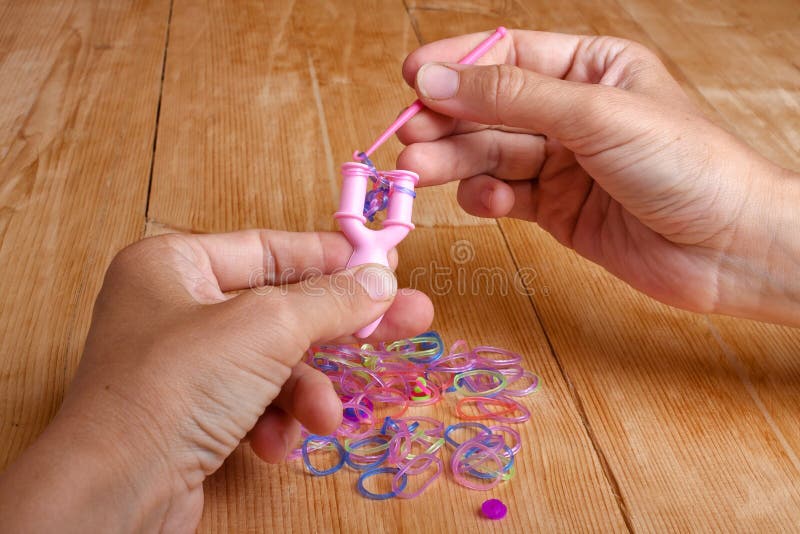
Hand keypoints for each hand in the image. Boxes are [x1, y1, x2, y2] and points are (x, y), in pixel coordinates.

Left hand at [0, 230, 432, 531]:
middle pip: (282, 306)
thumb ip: (331, 300)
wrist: (118, 489)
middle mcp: (177, 307)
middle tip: (408, 320)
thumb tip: (383, 280)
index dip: (329, 257)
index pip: (269, 248)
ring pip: (274, 362)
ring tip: (324, 417)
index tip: (382, 265)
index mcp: (175, 264)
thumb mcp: (267, 327)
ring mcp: (184, 363)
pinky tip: (273, 444)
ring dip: (305, 391)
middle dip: (341, 325)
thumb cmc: (179, 384)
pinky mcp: (194, 412)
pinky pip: (254, 400)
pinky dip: (273, 420)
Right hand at [397, 30, 799, 324]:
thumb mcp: (594, 116)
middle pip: (489, 110)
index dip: (456, 65)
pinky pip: (506, 196)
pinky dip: (487, 199)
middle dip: (446, 124)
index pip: (507, 54)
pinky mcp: (557, 209)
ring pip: (490, 155)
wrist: (731, 250)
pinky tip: (484, 204)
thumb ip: (511, 97)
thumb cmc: (685, 165)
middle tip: (406, 141)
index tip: (410, 78)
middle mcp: (571, 113)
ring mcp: (563, 163)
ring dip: (454, 165)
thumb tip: (435, 79)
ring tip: (417, 175)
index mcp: (590, 69)